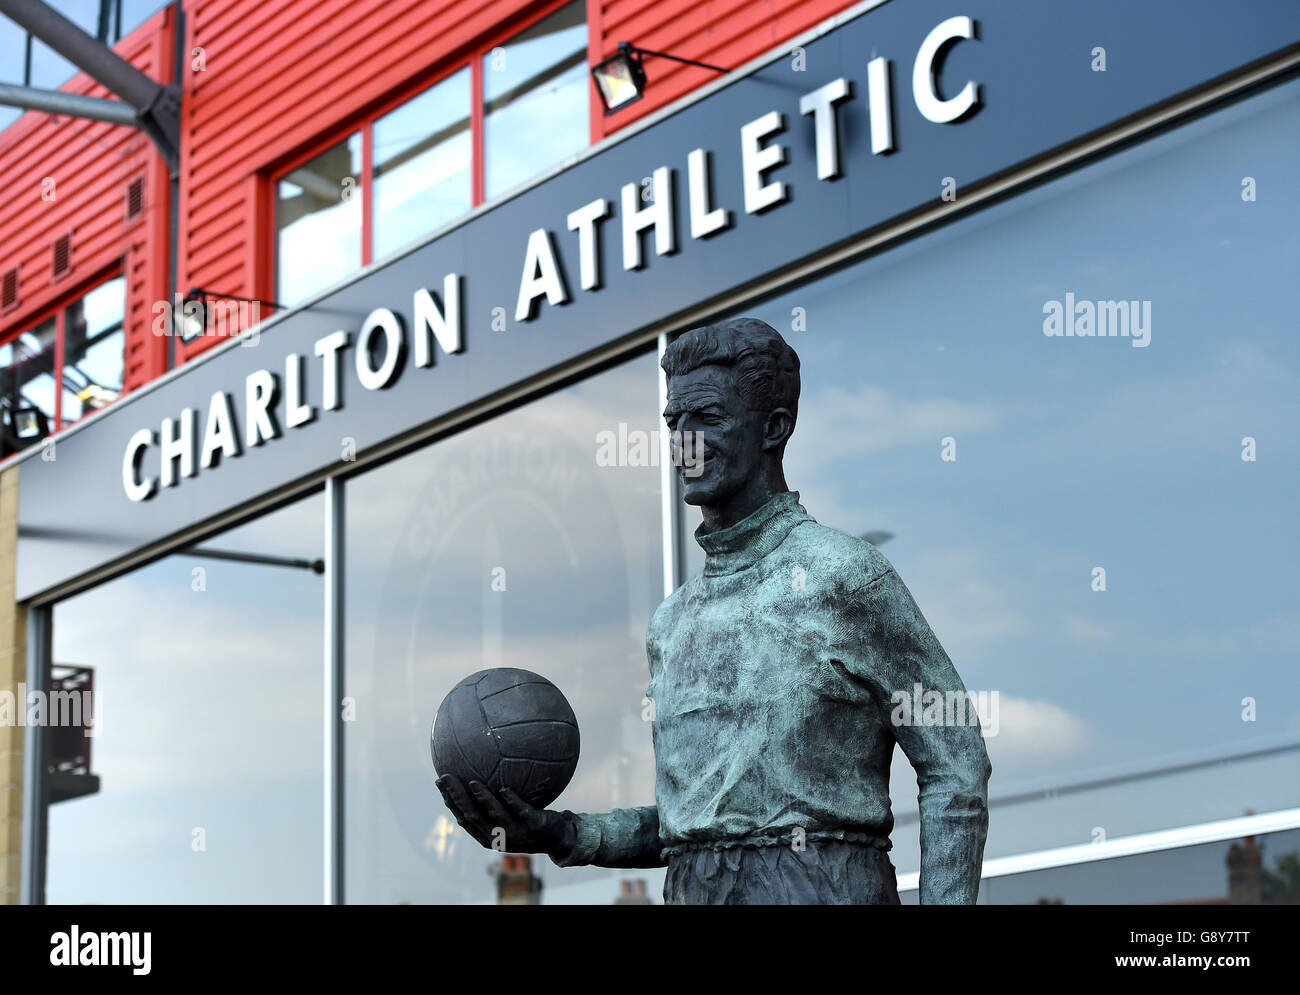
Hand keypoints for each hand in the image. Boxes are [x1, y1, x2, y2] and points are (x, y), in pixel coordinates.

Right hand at [436, 775, 575, 856]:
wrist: (560, 837)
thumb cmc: (530, 822)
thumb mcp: (509, 815)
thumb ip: (494, 801)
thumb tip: (479, 771)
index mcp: (489, 835)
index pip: (464, 819)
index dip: (450, 802)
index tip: (440, 784)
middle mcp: (499, 837)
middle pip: (473, 817)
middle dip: (457, 798)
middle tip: (446, 777)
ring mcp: (517, 833)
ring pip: (495, 816)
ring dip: (483, 799)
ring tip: (472, 782)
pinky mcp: (534, 827)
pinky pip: (521, 811)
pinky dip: (511, 801)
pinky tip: (504, 789)